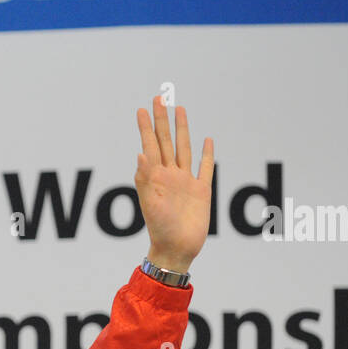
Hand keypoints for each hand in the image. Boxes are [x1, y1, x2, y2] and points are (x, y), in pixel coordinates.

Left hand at [135, 96, 213, 273]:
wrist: (177, 249)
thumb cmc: (160, 230)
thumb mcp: (150, 204)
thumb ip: (145, 179)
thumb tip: (140, 154)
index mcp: (155, 177)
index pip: (150, 145)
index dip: (146, 127)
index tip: (141, 109)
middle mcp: (170, 175)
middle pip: (166, 141)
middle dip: (162, 120)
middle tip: (159, 99)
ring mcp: (186, 182)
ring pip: (184, 149)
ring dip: (182, 129)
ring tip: (180, 110)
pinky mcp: (202, 191)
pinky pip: (205, 168)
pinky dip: (207, 154)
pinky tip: (207, 140)